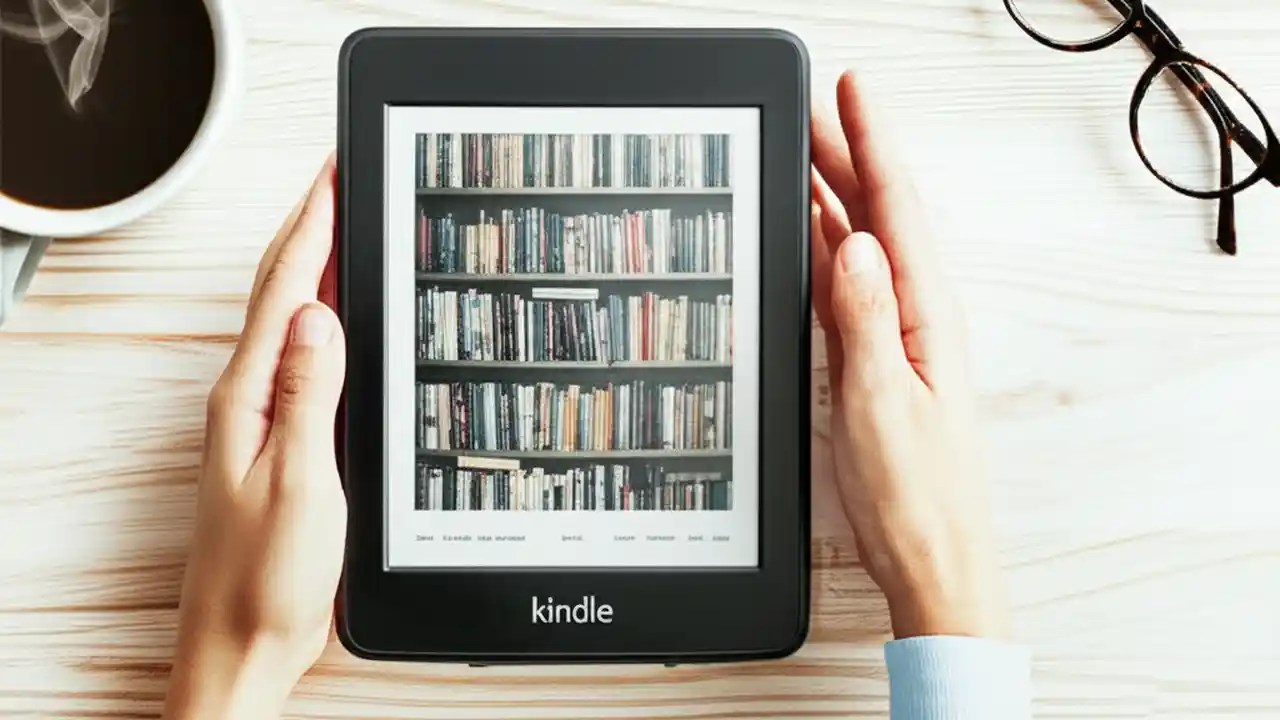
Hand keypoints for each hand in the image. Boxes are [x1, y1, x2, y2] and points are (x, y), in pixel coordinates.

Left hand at [164, 156, 345, 719]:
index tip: (336, 174)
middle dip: (309, 227)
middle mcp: (248, 399)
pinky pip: (302, 361)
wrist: (244, 646)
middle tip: (340, 179)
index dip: (312, 225)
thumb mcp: (301, 480)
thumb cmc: (265, 580)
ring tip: (341, 226)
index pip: (285, 290)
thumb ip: (309, 392)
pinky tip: (336, 319)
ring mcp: (261, 420)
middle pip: (280, 292)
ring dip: (314, 267)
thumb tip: (319, 313)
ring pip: (290, 322)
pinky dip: (322, 321)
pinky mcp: (280, 443)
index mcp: (250, 397)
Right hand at [811, 73, 1008, 639]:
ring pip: (864, 244)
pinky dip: (830, 248)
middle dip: (849, 153)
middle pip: (880, 215)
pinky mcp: (880, 361)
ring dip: (838, 193)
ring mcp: (899, 338)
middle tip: (815, 106)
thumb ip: (866, 317)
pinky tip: (817, 234)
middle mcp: (918, 318)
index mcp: (927, 317)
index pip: (896, 209)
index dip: (872, 143)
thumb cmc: (916, 496)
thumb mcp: (881, 401)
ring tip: (810, 151)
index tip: (851, 91)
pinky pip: (852, 285)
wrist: (933, 561)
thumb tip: (851, 241)